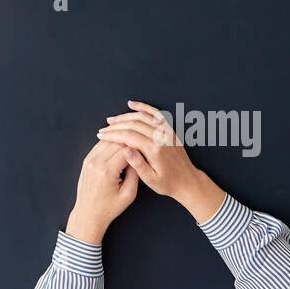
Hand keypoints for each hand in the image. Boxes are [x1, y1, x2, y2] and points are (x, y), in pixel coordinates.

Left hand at [63, 140, 139, 244]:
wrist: (88, 214)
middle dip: (129, 142)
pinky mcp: (86, 160)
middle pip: (116, 142)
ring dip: (119, 140)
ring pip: (107, 140)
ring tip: (130, 144)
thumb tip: (138, 157)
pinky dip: (110, 143)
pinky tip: (118, 146)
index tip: (145, 150)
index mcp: (107, 171)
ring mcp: (89, 160)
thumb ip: (135, 173)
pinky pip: (99, 145)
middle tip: (139, 146)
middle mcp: (96, 163)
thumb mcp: (129, 194)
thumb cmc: (109, 208)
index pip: (126, 150)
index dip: (138, 149)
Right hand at [96, 100, 225, 223]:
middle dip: (116, 126)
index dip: (113, 135)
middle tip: (103, 129)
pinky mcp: (169, 130)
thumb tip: (125, 150)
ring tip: (112, 120)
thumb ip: (138, 164)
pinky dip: (143, 107)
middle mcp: (161, 137)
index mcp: (155, 149)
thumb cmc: (169, 184)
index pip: (128, 136)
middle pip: (133, 124)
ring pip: (142, 117)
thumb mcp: (151, 180)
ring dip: (125, 116)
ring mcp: (166, 131)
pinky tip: (131, 104)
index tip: (101, 135)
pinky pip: (155, 113)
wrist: (188, 181)